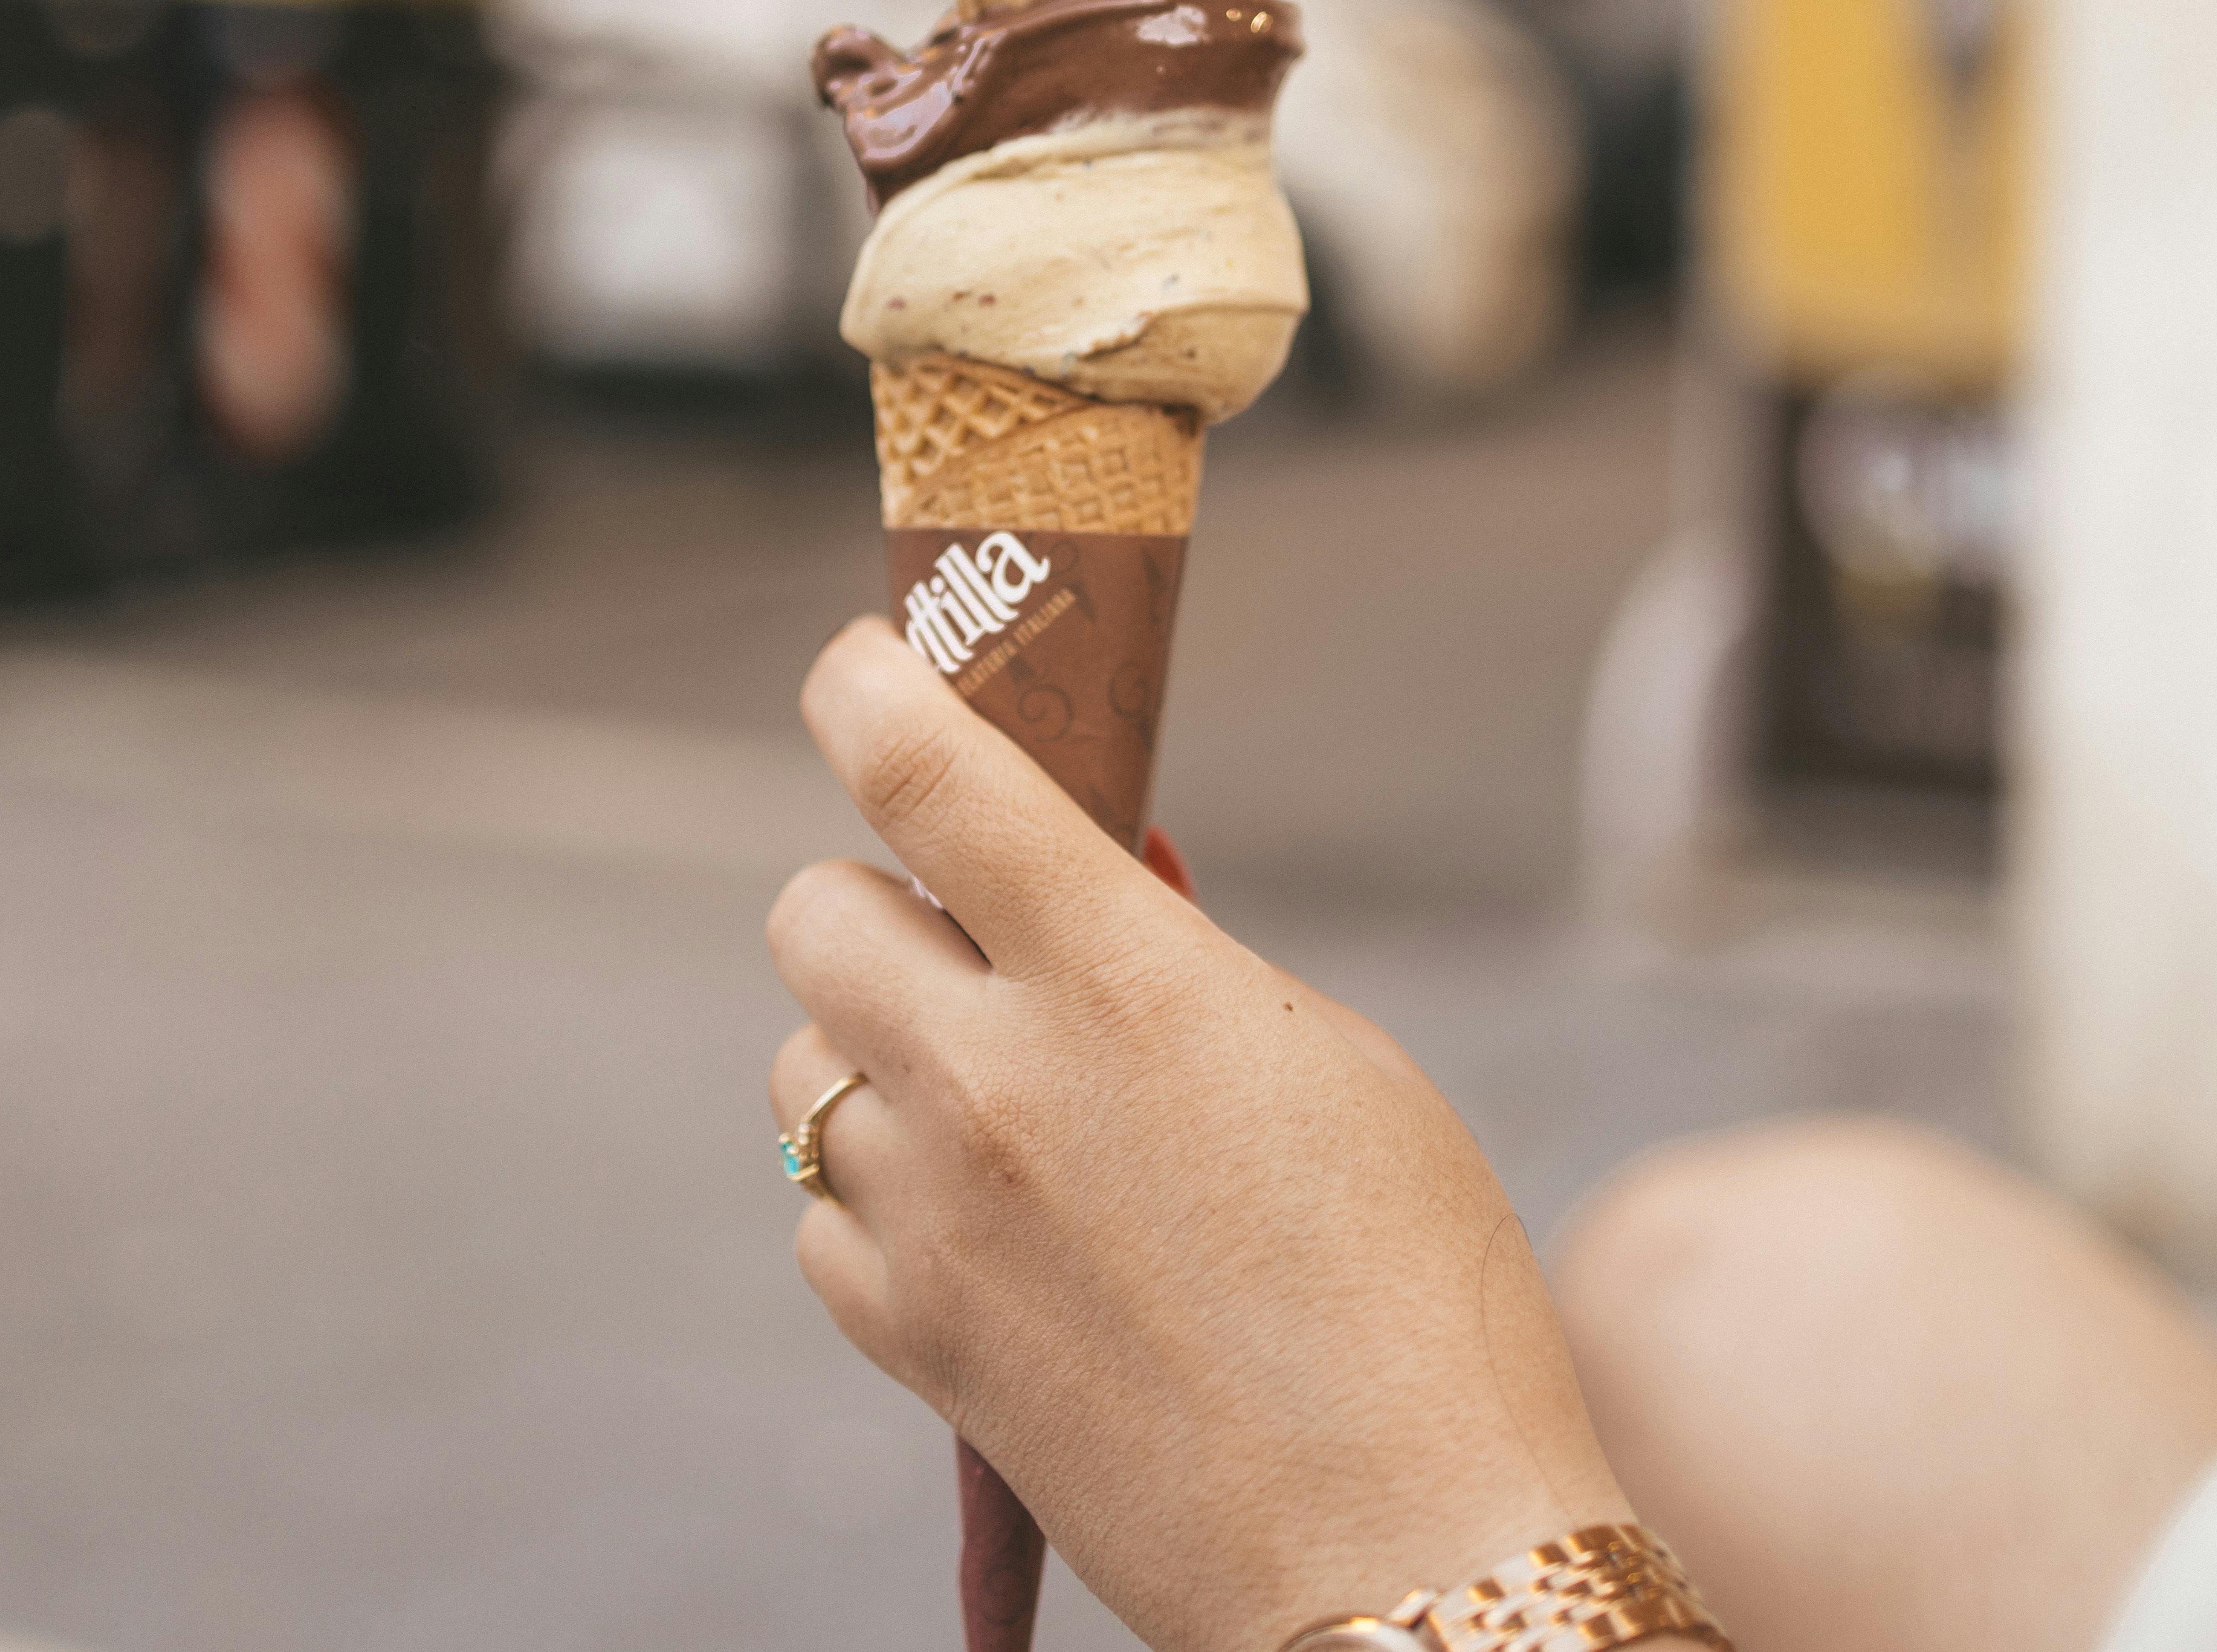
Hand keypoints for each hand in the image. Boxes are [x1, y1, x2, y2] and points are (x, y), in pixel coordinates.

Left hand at [765, 619, 1629, 1651]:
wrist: (1406, 1546)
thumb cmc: (1417, 1295)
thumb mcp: (1329, 1066)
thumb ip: (1177, 965)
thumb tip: (1089, 884)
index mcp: (1119, 979)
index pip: (925, 773)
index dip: (866, 689)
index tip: (857, 670)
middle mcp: (993, 1082)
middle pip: (811, 914)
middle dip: (872, 901)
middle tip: (963, 940)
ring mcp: (936, 1217)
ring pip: (799, 1068)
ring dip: (870, 1054)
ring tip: (991, 1101)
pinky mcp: (914, 1336)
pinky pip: (818, 1214)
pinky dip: (874, 1199)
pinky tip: (977, 1224)